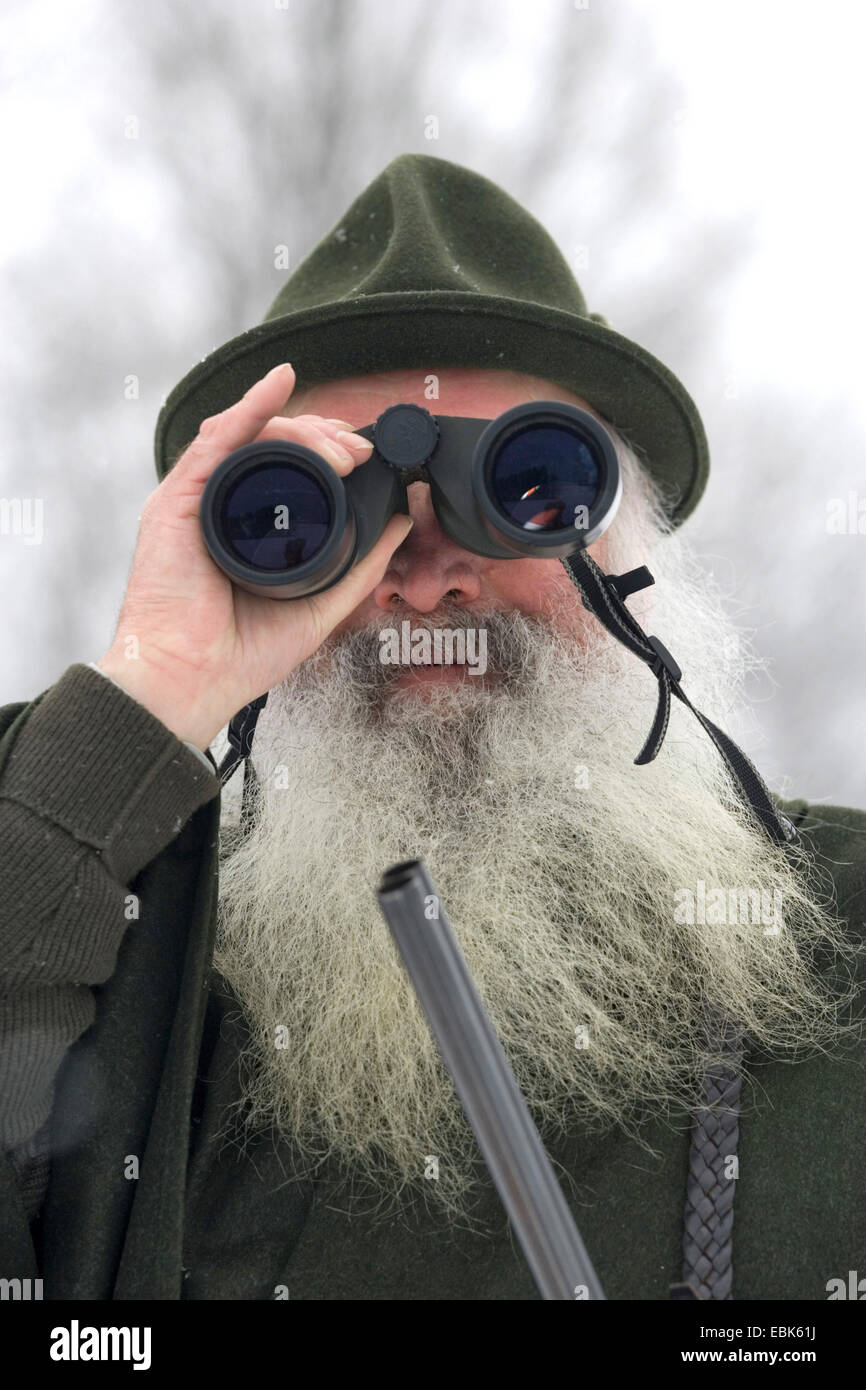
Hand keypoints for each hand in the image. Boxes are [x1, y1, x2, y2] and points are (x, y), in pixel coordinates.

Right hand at [98, 363, 411, 748]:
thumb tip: (402, 521)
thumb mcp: (320, 604)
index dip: (329, 450)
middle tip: (360, 451)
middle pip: (274, 444)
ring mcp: (198, 500)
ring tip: (340, 444)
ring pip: (252, 436)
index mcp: (248, 527)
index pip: (289, 468)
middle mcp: (222, 506)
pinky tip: (278, 383)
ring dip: (302, 429)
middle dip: (324, 436)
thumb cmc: (240, 654)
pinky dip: (249, 407)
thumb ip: (361, 565)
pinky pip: (217, 441)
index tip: (365, 456)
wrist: (194, 681)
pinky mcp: (177, 501)